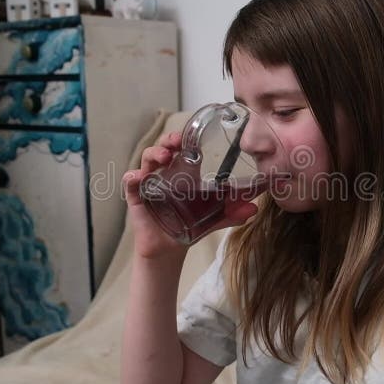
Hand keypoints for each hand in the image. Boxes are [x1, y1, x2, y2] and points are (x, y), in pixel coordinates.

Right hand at [122, 132, 257, 258]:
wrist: (169, 248)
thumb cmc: (188, 226)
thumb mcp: (213, 218)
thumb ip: (232, 214)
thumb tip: (253, 210)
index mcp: (183, 174)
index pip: (182, 148)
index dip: (186, 138)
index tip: (193, 135)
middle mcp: (165, 174)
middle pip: (164, 148)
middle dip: (168, 140)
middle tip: (177, 142)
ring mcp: (149, 183)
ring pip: (147, 160)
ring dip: (154, 154)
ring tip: (164, 158)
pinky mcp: (136, 197)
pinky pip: (130, 183)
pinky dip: (132, 178)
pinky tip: (137, 178)